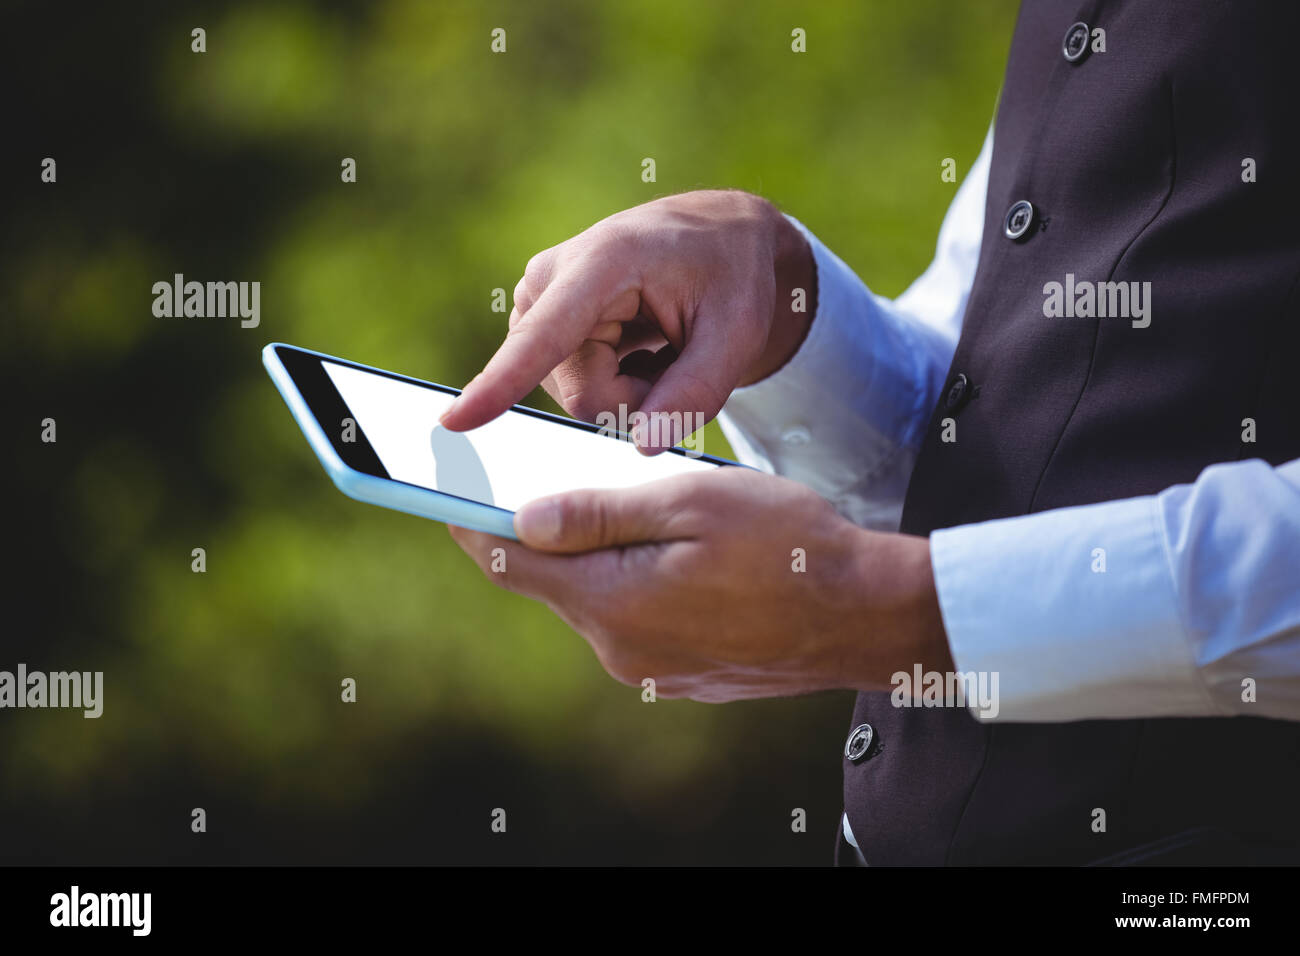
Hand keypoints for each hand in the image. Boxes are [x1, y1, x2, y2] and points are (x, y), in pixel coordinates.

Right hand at [439, 190, 815, 450]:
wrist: (717, 238)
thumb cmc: (731, 277)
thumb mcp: (739, 333)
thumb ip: (696, 393)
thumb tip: (641, 447)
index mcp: (601, 264)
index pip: (544, 339)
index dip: (501, 384)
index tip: (454, 421)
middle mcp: (550, 279)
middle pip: (584, 395)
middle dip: (637, 398)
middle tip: (678, 356)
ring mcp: (536, 302)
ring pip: (578, 400)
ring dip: (628, 391)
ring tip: (658, 345)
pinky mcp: (535, 323)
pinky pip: (573, 390)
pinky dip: (615, 383)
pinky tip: (638, 345)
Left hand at [447, 468, 950, 701]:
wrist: (866, 616)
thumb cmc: (788, 544)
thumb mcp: (691, 502)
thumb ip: (598, 510)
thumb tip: (523, 515)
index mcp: (613, 602)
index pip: (509, 561)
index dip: (469, 518)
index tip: (440, 484)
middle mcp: (620, 648)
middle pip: (552, 578)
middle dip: (544, 526)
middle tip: (540, 470)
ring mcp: (651, 669)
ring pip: (596, 596)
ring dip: (598, 552)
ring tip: (627, 500)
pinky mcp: (680, 673)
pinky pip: (634, 618)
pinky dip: (633, 580)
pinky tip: (671, 549)